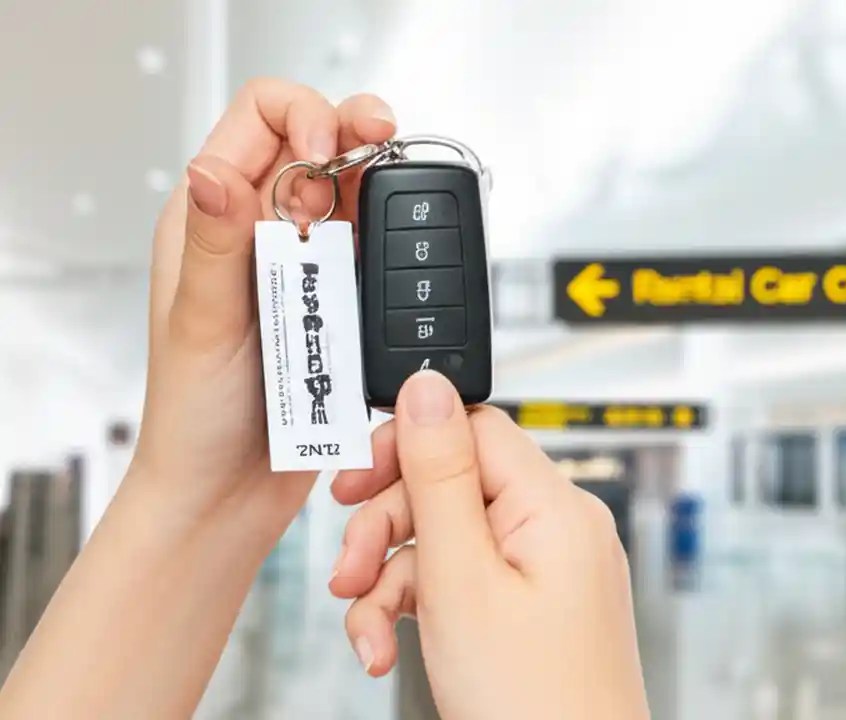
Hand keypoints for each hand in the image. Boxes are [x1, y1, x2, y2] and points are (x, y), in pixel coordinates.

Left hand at [128, 78, 396, 527]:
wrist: (229, 494)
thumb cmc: (195, 417)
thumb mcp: (202, 325)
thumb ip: (214, 244)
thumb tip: (211, 170)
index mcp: (211, 216)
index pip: (260, 117)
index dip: (305, 114)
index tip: (332, 152)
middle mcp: (257, 230)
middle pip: (317, 142)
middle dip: (357, 131)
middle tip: (387, 145)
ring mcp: (298, 264)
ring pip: (352, 194)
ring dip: (379, 188)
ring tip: (392, 206)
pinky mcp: (333, 300)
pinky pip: (372, 253)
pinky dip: (391, 245)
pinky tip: (396, 256)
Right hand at [329, 372, 649, 719]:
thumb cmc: (533, 703)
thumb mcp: (462, 580)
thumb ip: (439, 478)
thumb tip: (427, 387)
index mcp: (556, 507)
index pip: (473, 427)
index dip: (406, 446)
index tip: (353, 479)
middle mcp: (560, 529)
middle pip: (451, 485)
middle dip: (387, 527)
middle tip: (349, 569)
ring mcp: (548, 570)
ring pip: (448, 540)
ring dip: (392, 580)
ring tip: (369, 633)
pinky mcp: (532, 607)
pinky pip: (465, 581)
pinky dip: (420, 608)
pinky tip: (390, 648)